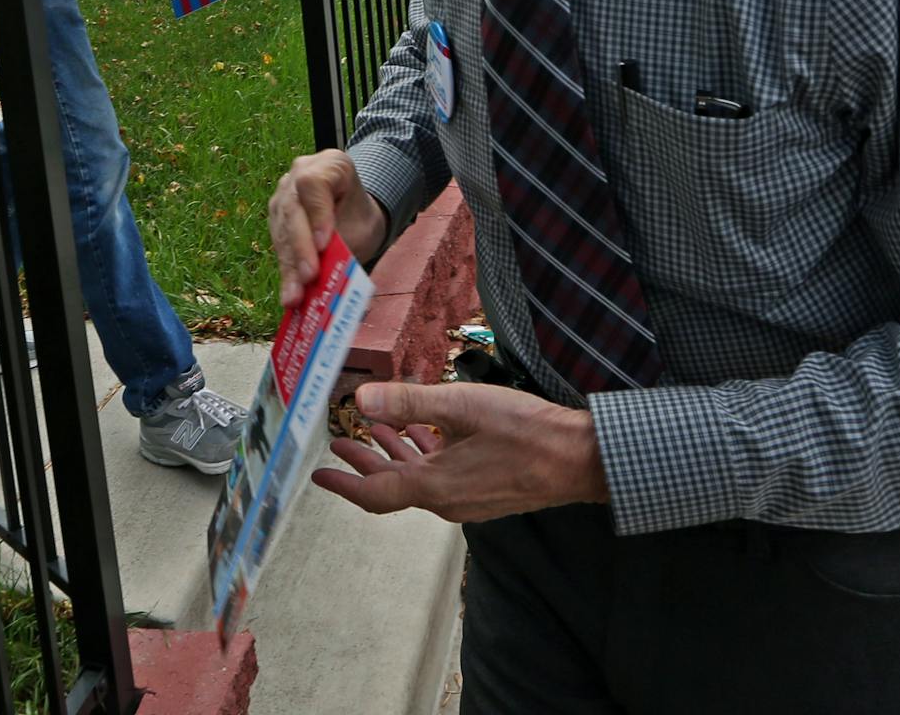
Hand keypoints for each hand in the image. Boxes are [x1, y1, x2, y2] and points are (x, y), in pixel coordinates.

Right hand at [268, 150, 385, 305]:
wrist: (354, 216)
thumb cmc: (360, 218)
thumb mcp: (362, 227)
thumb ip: (344, 244)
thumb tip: (327, 276)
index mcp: (330, 165)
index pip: (313, 184)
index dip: (316, 214)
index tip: (324, 243)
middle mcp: (300, 174)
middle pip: (293, 209)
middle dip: (301, 247)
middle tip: (309, 277)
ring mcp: (284, 194)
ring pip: (282, 230)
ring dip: (290, 266)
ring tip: (296, 296)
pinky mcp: (276, 217)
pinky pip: (279, 244)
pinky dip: (286, 271)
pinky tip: (290, 294)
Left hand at [311, 381, 608, 523]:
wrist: (580, 460)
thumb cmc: (525, 431)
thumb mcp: (461, 406)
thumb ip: (408, 402)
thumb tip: (361, 399)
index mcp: (434, 486)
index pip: (375, 493)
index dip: (344, 483)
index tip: (318, 474)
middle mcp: (446, 500)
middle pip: (393, 485)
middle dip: (364, 463)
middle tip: (339, 446)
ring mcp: (468, 499)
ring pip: (417, 480)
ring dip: (394, 456)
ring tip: (373, 433)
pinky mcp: (485, 491)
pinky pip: (441, 477)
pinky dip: (424, 456)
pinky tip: (424, 434)